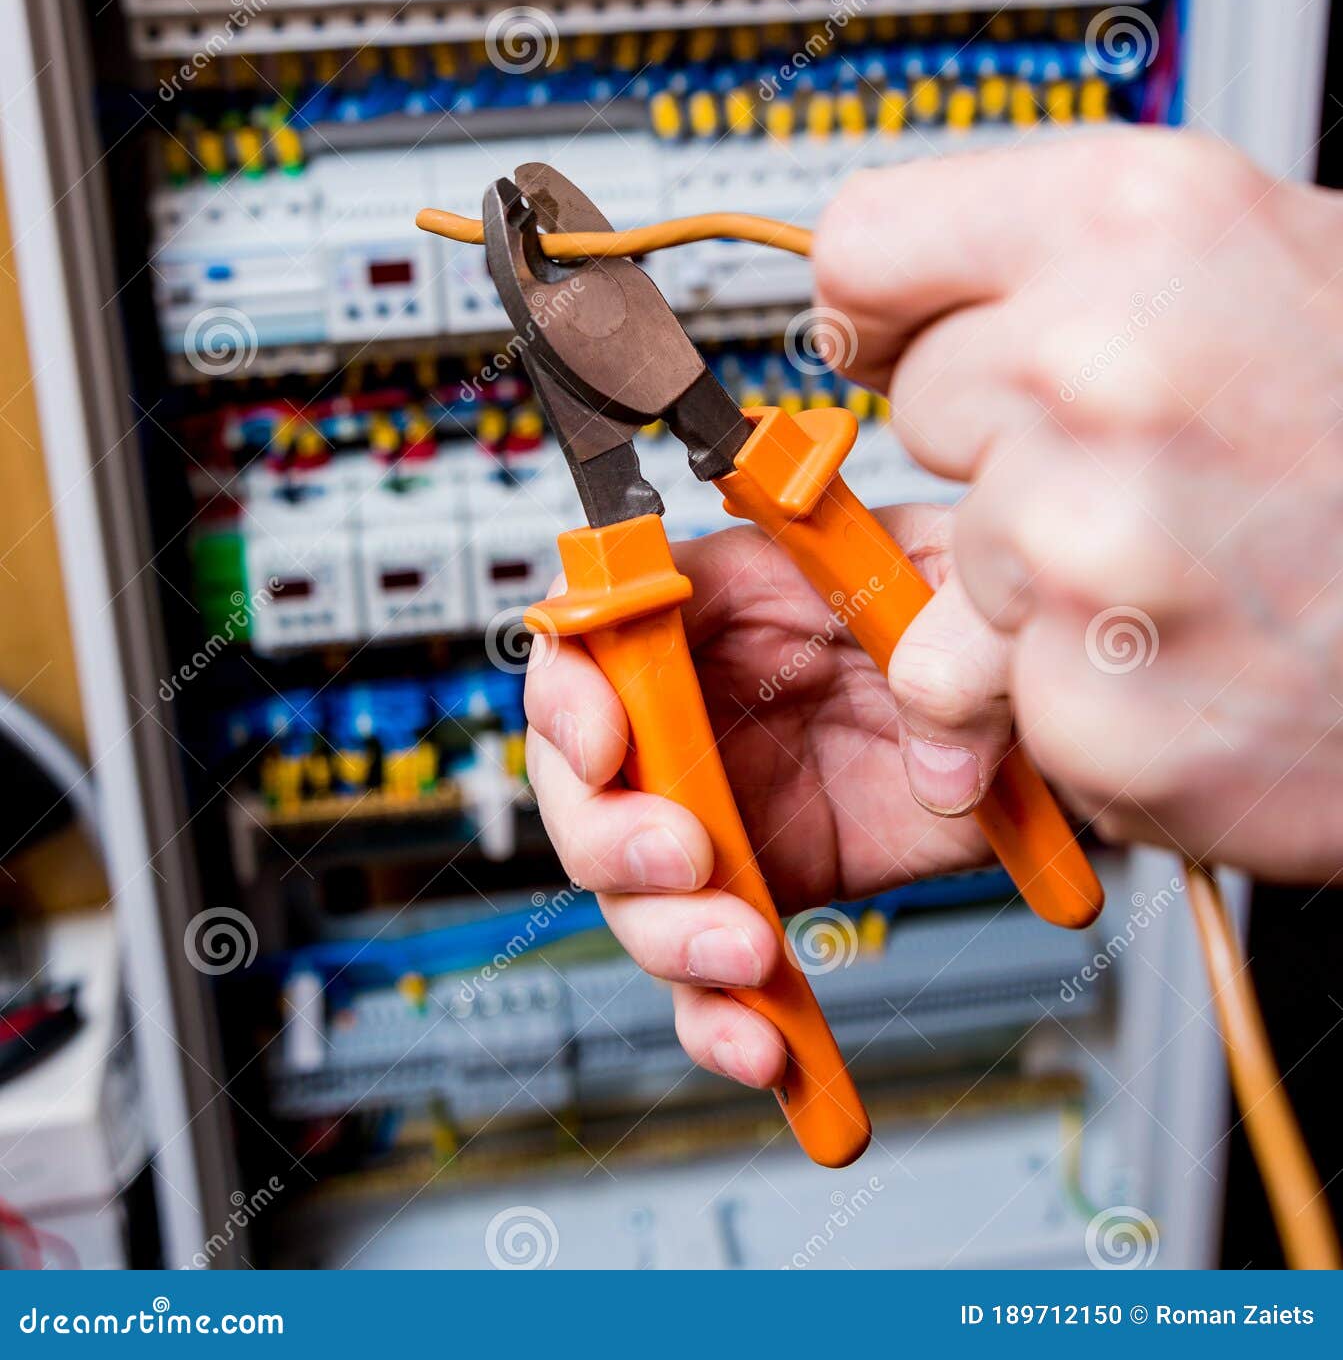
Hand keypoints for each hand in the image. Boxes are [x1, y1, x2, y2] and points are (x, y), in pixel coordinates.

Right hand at [525, 507, 1010, 1089]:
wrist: (1034, 736)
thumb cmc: (974, 628)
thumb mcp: (957, 578)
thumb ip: (939, 623)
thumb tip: (928, 713)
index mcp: (719, 605)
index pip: (588, 630)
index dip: (571, 690)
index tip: (605, 745)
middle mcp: (693, 710)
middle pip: (577, 776)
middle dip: (608, 829)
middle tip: (684, 856)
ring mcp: (715, 811)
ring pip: (628, 890)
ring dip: (667, 934)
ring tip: (747, 954)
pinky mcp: (758, 896)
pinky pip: (707, 976)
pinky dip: (722, 1023)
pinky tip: (763, 1048)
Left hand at [817, 127, 1342, 879]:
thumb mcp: (1257, 257)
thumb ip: (1057, 268)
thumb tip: (876, 315)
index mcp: (1137, 220)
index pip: (862, 246)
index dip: (888, 304)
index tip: (913, 333)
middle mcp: (1104, 370)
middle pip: (915, 409)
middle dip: (1005, 442)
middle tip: (1151, 461)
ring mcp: (1098, 552)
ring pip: (946, 566)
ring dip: (1038, 582)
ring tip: (1193, 567)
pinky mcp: (1108, 713)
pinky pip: (1001, 695)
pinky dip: (1082, 696)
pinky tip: (1197, 659)